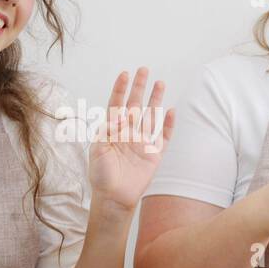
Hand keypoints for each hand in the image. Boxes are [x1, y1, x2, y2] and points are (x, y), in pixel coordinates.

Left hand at [88, 68, 175, 213]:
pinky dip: (168, 124)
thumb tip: (119, 114)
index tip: (125, 74)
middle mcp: (128, 133)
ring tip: (160, 82)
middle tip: (144, 70)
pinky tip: (171, 111)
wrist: (113, 197)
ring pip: (150, 116)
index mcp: (113, 130)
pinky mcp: (154, 154)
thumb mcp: (98, 151)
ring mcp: (142, 142)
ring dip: (155, 99)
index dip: (121, 89)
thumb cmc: (101, 175)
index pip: (117, 104)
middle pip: (135, 105)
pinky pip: (163, 136)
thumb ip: (107, 132)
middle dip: (139, 87)